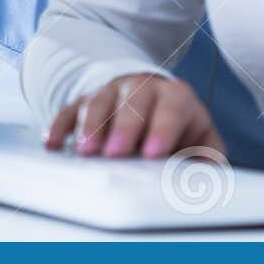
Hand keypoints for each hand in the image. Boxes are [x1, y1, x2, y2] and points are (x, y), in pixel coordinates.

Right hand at [44, 72, 224, 158]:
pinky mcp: (85, 100)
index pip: (170, 107)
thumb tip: (210, 176)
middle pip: (132, 102)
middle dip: (123, 128)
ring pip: (98, 102)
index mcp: (174, 96)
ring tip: (85, 151)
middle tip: (115, 153)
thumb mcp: (200, 136)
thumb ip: (208, 156)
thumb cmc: (177, 125)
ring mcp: (111, 92)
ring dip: (90, 126)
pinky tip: (52, 143)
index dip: (163, 128)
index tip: (154, 152)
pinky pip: (70, 109)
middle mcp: (142, 88)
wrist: (151, 96)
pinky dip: (60, 125)